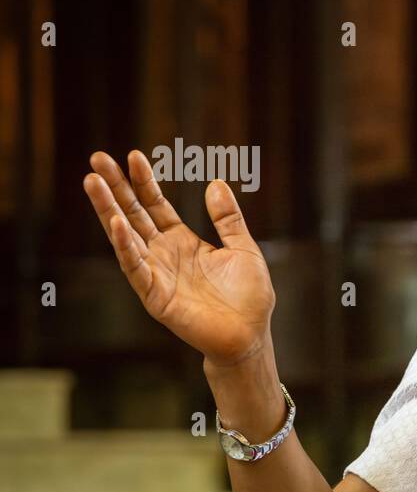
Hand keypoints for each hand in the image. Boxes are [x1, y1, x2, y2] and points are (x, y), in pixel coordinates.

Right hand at [83, 150, 274, 366]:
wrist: (249, 336)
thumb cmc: (248, 297)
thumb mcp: (243, 248)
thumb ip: (228, 219)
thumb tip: (215, 182)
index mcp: (183, 242)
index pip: (156, 206)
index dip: (145, 182)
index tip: (134, 155)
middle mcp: (164, 255)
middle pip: (134, 214)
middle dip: (115, 187)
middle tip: (97, 158)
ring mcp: (156, 274)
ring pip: (125, 237)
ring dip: (108, 209)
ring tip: (92, 182)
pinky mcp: (155, 296)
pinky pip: (136, 268)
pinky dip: (125, 246)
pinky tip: (115, 223)